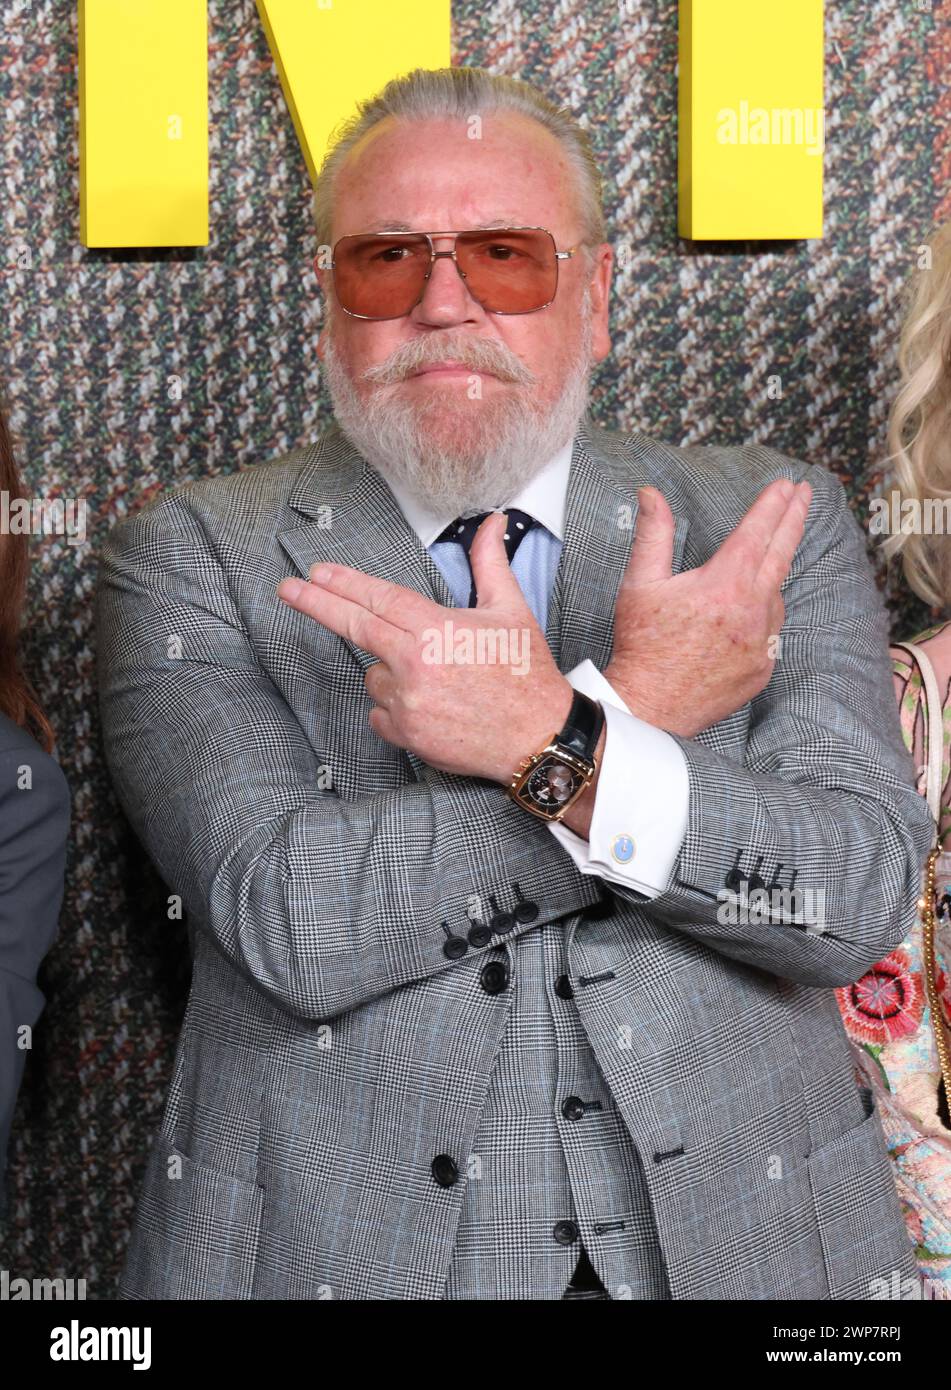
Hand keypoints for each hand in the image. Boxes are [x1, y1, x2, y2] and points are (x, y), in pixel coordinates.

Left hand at [276, 513, 572, 781]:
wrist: (540, 738)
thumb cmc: (527, 676)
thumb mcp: (511, 611)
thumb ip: (490, 564)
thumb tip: (493, 523)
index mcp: (436, 629)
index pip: (377, 598)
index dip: (342, 583)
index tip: (315, 573)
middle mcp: (415, 664)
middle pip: (355, 626)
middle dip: (317, 604)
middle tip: (288, 589)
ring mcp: (407, 702)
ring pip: (373, 676)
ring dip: (392, 673)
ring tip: (439, 681)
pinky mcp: (407, 735)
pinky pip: (379, 714)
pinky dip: (395, 710)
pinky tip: (431, 708)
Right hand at [604, 476, 812, 736]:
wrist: (649, 705)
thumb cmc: (641, 645)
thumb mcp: (641, 584)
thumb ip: (654, 534)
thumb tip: (652, 494)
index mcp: (724, 584)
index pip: (757, 531)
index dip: (773, 504)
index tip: (785, 484)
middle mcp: (751, 610)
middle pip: (782, 553)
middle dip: (794, 518)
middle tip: (804, 494)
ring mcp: (762, 642)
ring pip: (776, 596)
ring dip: (770, 576)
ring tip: (759, 563)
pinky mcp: (763, 667)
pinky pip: (770, 632)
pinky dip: (761, 617)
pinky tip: (742, 617)